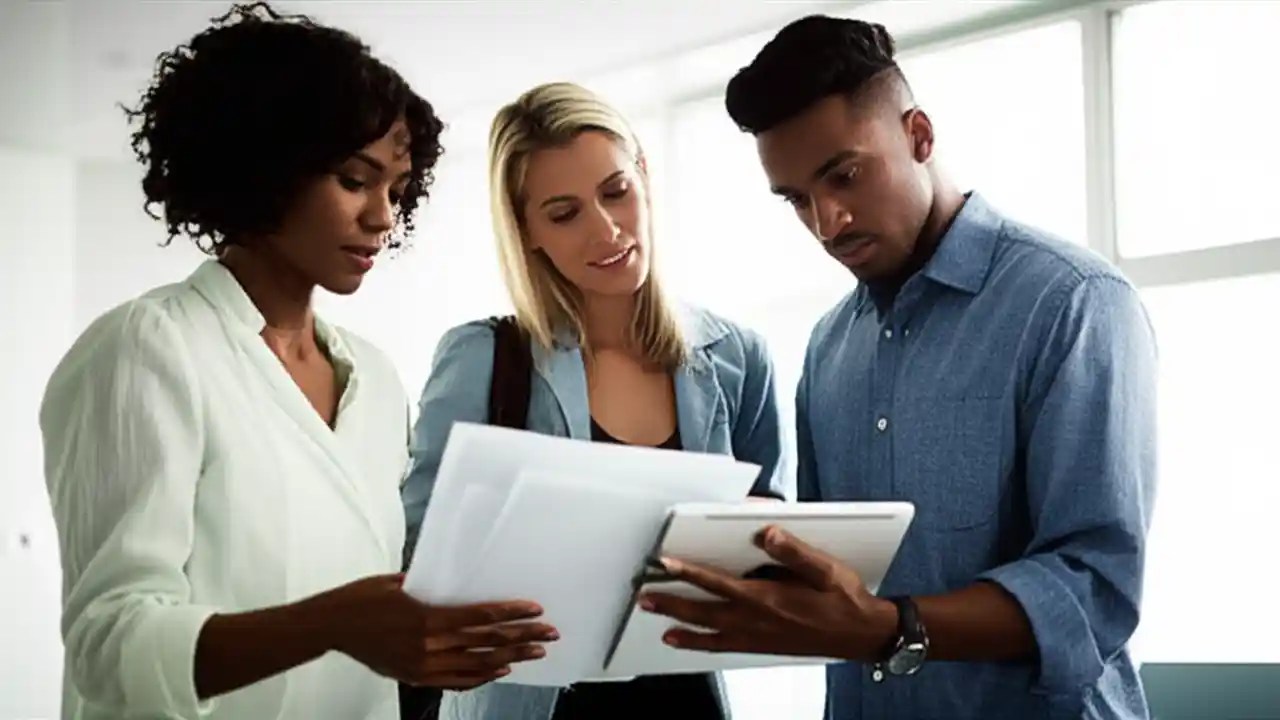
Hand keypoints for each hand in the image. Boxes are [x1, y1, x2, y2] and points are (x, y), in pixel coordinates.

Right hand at [317, 574, 557, 689]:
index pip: (481, 617)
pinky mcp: (415, 675)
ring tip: (535, 653)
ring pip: (478, 664)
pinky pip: (457, 680)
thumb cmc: (362, 598)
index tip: (535, 610)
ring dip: (511, 658)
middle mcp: (429, 644)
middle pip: (487, 642)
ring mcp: (423, 664)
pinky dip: (482, 676)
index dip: (512, 614)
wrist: (331, 626)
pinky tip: (501, 669)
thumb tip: (460, 577)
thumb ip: (432, 584)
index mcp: (427, 617)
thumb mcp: (399, 581)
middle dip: (522, 637)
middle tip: (549, 634)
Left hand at [639, 526, 896, 660]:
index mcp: (768, 598)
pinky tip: (687, 642)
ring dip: (681, 626)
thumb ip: (794, 552)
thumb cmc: (844, 600)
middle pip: (705, 611)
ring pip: (710, 632)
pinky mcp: (763, 645)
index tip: (665, 563)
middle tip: (645, 597)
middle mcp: (757, 619)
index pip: (719, 583)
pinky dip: (702, 645)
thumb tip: (767, 532)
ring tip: (658, 622)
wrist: (862, 634)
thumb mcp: (825, 569)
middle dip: (672, 603)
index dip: (689, 572)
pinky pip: (724, 647)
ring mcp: (758, 636)